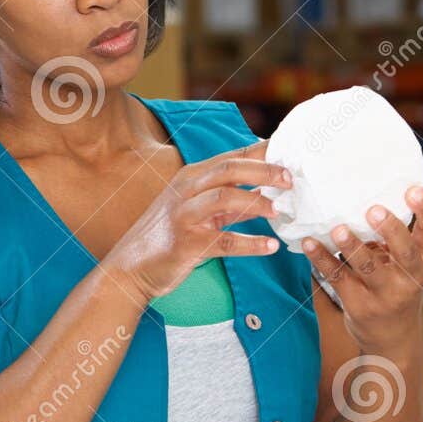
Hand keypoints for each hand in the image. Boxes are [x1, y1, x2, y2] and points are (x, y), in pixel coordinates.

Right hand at [103, 140, 288, 302]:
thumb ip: (231, 203)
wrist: (129, 268)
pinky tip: (271, 246)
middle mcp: (186, 190)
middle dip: (264, 170)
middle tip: (291, 180)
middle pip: (229, 169)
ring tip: (280, 211)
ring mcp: (184, 216)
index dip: (263, 153)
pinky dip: (251, 243)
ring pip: (224, 197)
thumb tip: (268, 197)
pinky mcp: (186, 244)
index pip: (232, 157)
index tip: (292, 154)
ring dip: (256, 201)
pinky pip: (224, 241)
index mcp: (191, 177)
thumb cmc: (167, 237)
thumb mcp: (198, 212)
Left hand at [301, 185, 422, 353]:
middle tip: (373, 210)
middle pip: (404, 251)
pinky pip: (338, 278)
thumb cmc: (398, 288)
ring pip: (368, 268)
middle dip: (390, 230)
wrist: (393, 339)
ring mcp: (385, 294)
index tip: (414, 190)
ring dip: (351, 246)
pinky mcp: (359, 305)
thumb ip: (396, 240)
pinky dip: (322, 259)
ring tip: (338, 229)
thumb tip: (364, 196)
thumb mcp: (408, 266)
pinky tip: (309, 243)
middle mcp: (410, 278)